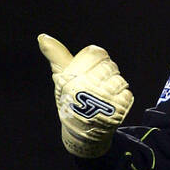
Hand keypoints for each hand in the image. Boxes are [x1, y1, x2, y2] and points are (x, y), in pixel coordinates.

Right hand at [38, 34, 132, 156]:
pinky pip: (127, 93)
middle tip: (97, 86)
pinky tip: (112, 104)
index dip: (97, 60)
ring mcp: (104, 99)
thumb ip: (57, 56)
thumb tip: (42, 36)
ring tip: (104, 96)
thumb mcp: (62, 78)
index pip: (96, 53)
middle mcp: (87, 87)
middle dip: (106, 73)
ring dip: (114, 86)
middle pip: (109, 66)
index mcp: (73, 77)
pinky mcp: (118, 109)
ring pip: (119, 79)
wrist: (82, 133)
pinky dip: (122, 97)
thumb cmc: (71, 101)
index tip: (91, 70)